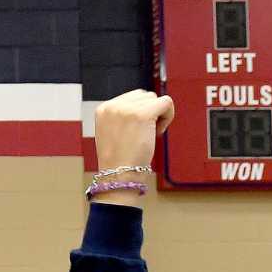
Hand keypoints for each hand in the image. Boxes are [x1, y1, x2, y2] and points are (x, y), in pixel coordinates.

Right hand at [93, 91, 174, 205]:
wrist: (118, 175)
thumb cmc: (118, 160)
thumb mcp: (112, 131)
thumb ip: (123, 115)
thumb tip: (146, 101)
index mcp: (103, 108)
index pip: (131, 98)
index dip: (138, 114)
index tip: (133, 133)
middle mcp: (113, 105)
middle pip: (144, 96)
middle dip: (148, 113)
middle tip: (142, 135)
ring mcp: (127, 109)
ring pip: (155, 98)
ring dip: (157, 116)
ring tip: (147, 135)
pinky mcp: (143, 114)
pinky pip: (167, 102)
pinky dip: (168, 116)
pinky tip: (158, 132)